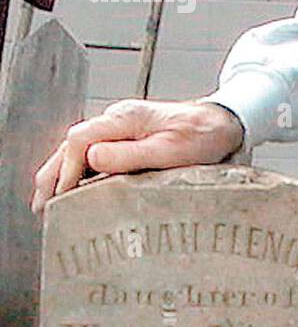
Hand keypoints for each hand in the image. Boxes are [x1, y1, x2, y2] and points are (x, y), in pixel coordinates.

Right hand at [31, 99, 244, 215]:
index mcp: (125, 118)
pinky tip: (73, 189)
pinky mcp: (129, 136)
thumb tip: (92, 159)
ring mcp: (122, 126)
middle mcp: (118, 119)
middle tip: (42, 208)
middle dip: (53, 175)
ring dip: (62, 174)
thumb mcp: (172, 150)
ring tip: (48, 203)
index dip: (66, 170)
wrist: (226, 121)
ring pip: (79, 149)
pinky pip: (94, 152)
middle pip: (71, 145)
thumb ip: (131, 154)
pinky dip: (78, 171)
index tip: (60, 197)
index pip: (79, 140)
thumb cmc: (204, 135)